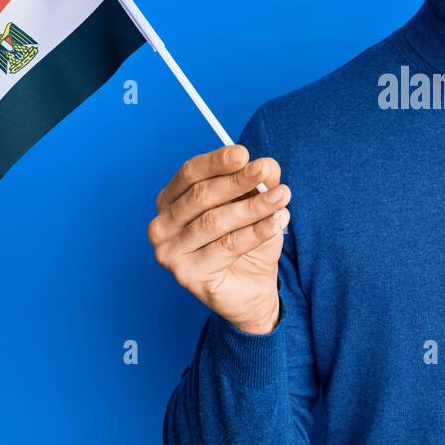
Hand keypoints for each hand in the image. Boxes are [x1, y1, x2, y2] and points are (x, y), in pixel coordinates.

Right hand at [148, 144, 290, 333]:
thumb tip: (267, 165)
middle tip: (265, 170)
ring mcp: (170, 252)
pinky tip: (277, 221)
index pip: (189, 173)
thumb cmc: (246, 242)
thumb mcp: (255, 204)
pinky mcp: (187, 274)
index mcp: (171, 200)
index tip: (243, 153)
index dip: (216, 162)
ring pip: (215, 221)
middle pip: (200, 195)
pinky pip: (227, 246)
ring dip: (253, 206)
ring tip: (282, 196)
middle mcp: (162, 225)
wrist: (252, 290)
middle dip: (237, 181)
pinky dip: (256, 231)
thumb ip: (257, 183)